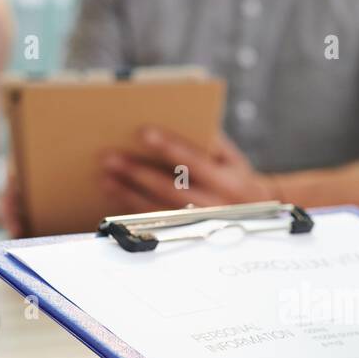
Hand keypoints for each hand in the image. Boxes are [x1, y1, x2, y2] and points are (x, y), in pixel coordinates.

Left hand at [98, 128, 276, 211]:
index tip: (142, 132)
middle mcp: (216, 208)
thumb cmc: (235, 177)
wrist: (252, 214)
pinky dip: (132, 208)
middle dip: (138, 172)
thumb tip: (176, 123)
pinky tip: (116, 193)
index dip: (169, 147)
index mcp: (231, 183)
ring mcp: (200, 226)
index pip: (195, 162)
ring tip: (105, 176)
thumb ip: (210, 140)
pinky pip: (155, 223)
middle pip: (170, 188)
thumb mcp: (232, 158)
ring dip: (128, 193)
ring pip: (158, 209)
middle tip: (110, 156)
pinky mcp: (186, 235)